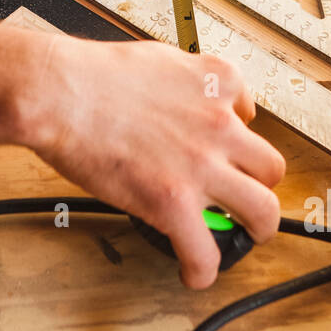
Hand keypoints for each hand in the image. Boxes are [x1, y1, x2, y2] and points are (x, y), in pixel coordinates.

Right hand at [27, 34, 284, 288]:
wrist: (60, 93)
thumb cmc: (92, 74)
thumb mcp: (160, 58)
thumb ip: (185, 79)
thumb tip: (184, 98)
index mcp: (217, 83)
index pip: (250, 115)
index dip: (236, 139)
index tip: (224, 152)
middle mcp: (220, 125)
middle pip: (271, 168)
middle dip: (260, 186)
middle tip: (246, 198)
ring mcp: (201, 167)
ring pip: (262, 210)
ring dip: (255, 228)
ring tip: (240, 237)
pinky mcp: (173, 203)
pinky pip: (205, 251)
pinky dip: (204, 269)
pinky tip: (195, 272)